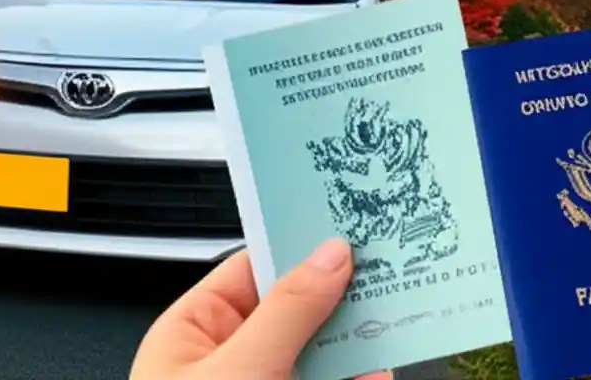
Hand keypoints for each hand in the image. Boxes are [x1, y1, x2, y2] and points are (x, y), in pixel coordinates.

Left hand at [130, 237, 391, 379]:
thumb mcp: (239, 370)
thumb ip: (288, 312)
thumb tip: (329, 256)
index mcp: (193, 333)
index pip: (253, 270)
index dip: (299, 247)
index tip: (347, 226)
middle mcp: (228, 361)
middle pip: (297, 312)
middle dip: (342, 298)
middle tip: (391, 271)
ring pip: (321, 355)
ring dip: (360, 342)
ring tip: (398, 321)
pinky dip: (361, 376)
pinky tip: (381, 370)